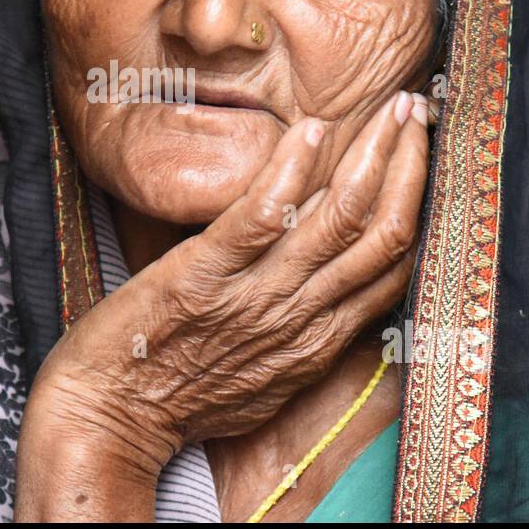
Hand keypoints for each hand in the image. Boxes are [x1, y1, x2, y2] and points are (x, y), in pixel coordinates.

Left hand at [15, 90, 430, 519]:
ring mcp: (254, 297)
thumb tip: (324, 295)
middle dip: (409, 168)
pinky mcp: (202, 276)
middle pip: (382, 236)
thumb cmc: (177, 398)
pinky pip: (261, 217)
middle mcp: (300, 319)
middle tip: (418, 112)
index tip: (421, 157)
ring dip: (372, 156)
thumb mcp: (262, 380)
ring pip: (339, 219)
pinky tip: (313, 130)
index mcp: (317, 342)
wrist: (108, 419)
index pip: (394, 269)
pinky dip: (292, 171)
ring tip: (390, 108)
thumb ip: (300, 336)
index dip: (416, 207)